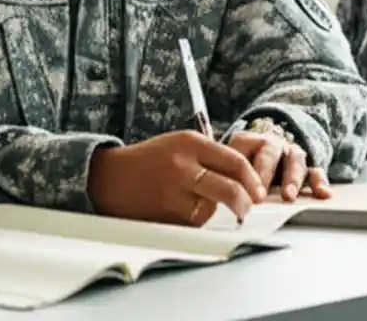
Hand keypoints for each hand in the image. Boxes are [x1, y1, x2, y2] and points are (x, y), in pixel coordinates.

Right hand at [87, 130, 265, 226]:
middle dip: (245, 203)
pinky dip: (193, 220)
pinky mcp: (165, 213)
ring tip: (196, 204)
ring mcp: (173, 191)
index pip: (235, 161)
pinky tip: (179, 211)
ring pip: (211, 210)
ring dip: (213, 212)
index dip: (252, 180)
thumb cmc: (149, 161)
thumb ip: (209, 157)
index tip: (258, 192)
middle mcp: (182, 165)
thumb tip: (248, 180)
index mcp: (189, 142)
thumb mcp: (177, 145)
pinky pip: (192, 222)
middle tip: (247, 209)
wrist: (108, 177)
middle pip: (231, 189)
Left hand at [227, 131, 330, 201]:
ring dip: (292, 179)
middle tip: (261, 196)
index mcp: (248, 141)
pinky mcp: (306, 168)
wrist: (263, 156)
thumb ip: (224, 177)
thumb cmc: (241, 168)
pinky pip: (316, 171)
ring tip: (288, 197)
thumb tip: (210, 202)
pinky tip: (324, 194)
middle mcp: (272, 145)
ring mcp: (290, 155)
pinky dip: (320, 182)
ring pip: (295, 160)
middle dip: (265, 173)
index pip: (244, 146)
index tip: (238, 188)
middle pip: (269, 153)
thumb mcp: (228, 167)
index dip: (242, 167)